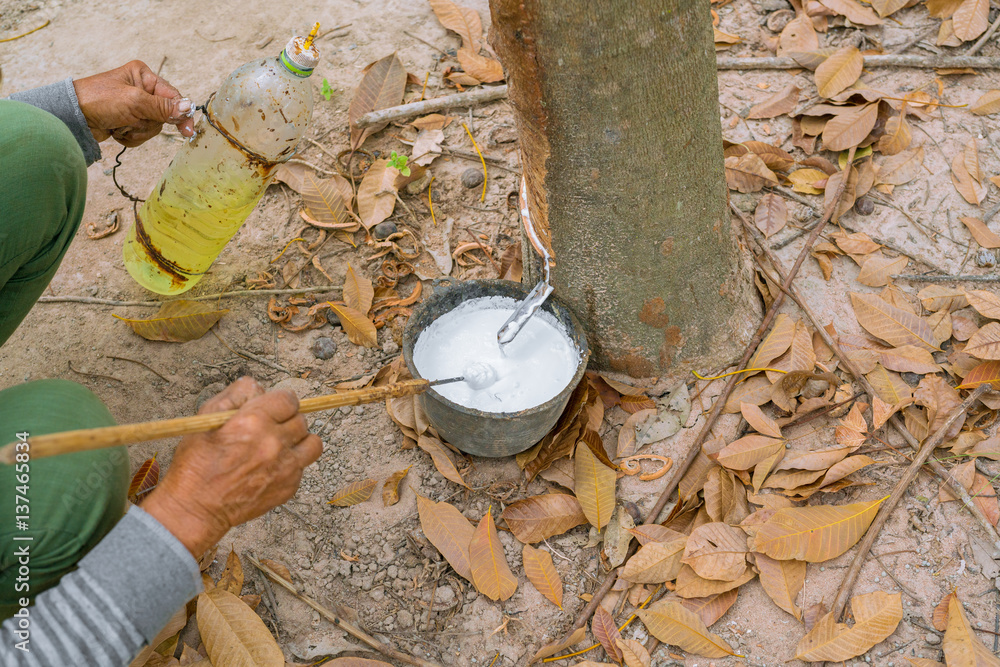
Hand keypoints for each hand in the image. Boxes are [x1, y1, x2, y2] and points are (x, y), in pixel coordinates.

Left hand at [72, 60, 195, 146]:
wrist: (72, 118)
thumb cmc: (98, 100)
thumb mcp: (134, 101)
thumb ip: (163, 107)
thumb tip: (188, 108)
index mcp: (143, 76)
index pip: (172, 96)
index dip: (180, 113)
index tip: (188, 131)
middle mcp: (140, 90)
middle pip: (163, 115)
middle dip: (148, 122)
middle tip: (132, 120)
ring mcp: (134, 107)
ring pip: (153, 127)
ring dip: (138, 131)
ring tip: (120, 124)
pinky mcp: (127, 121)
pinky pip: (141, 135)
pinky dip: (131, 136)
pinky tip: (117, 130)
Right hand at [142, 377, 322, 556]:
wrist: (196, 508)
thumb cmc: (196, 463)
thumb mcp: (205, 418)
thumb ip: (235, 395)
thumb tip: (259, 389)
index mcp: (253, 421)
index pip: (289, 399)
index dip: (280, 402)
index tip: (273, 408)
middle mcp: (274, 442)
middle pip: (301, 420)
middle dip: (287, 421)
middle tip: (270, 429)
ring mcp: (285, 467)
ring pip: (313, 443)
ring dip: (299, 441)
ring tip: (281, 446)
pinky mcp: (289, 487)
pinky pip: (303, 467)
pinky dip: (292, 464)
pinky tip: (271, 467)